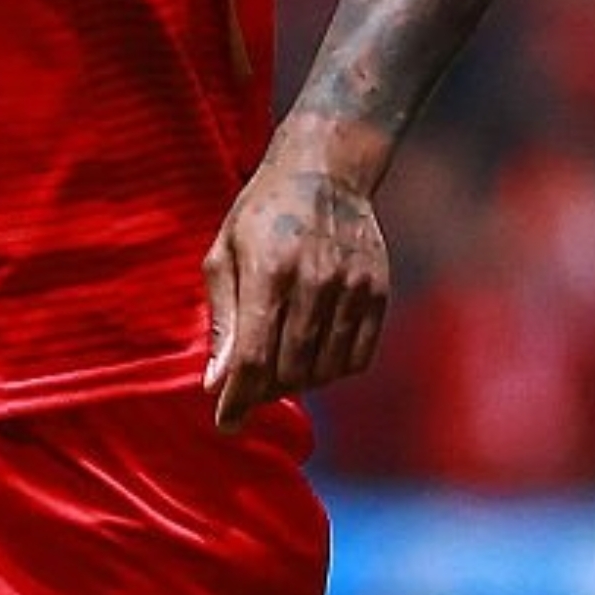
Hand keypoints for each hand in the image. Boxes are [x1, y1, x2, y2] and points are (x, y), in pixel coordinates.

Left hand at [201, 145, 389, 432]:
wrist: (325, 171)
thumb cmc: (261, 212)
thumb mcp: (225, 252)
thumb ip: (223, 320)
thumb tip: (216, 383)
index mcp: (269, 269)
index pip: (255, 357)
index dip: (238, 399)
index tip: (225, 423)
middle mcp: (315, 281)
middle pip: (290, 371)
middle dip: (263, 391)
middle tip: (248, 387)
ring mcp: (353, 288)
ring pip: (325, 371)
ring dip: (298, 383)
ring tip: (279, 367)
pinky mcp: (378, 293)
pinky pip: (357, 359)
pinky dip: (332, 370)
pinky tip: (313, 355)